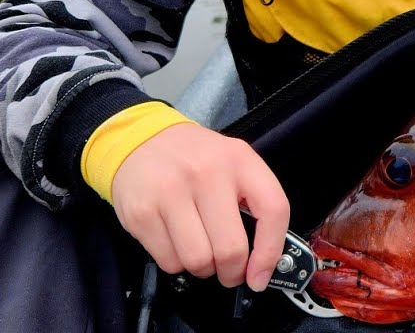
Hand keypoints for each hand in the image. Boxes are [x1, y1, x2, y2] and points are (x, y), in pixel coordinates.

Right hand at [110, 123, 289, 290]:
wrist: (142, 140)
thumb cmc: (196, 158)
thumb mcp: (234, 163)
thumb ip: (254, 201)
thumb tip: (264, 261)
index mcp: (240, 160)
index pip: (273, 210)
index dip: (271, 251)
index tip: (261, 274)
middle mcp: (206, 173)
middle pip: (230, 248)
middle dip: (232, 271)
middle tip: (229, 271)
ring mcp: (170, 192)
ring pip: (198, 261)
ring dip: (203, 268)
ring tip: (200, 250)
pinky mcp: (141, 212)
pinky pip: (168, 261)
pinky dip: (176, 262)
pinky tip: (176, 242)